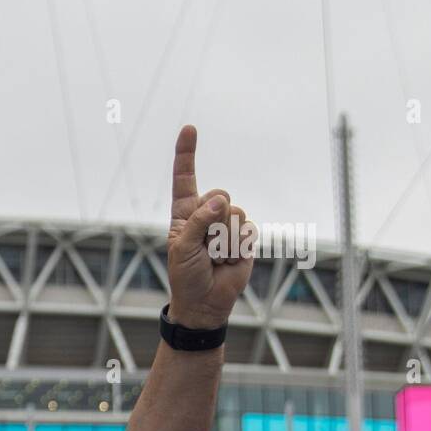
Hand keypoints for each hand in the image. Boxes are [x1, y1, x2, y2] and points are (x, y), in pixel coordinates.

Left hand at [166, 125, 253, 330]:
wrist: (205, 302)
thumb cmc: (186, 275)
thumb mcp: (183, 248)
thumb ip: (199, 222)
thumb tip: (221, 200)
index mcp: (185, 213)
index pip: (185, 178)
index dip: (187, 154)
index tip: (190, 128)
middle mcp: (207, 213)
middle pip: (219, 194)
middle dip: (212, 221)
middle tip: (204, 246)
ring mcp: (228, 224)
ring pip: (235, 213)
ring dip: (224, 240)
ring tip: (214, 256)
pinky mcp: (245, 237)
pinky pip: (248, 230)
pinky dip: (237, 248)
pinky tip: (229, 260)